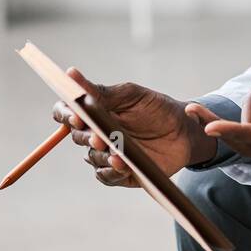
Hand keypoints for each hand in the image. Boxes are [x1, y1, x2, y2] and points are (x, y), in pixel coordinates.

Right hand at [52, 68, 212, 186]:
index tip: (74, 115)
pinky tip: (122, 165)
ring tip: (116, 153)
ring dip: (102, 155)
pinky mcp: (119, 173)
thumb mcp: (131, 95)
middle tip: (98, 137)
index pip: (66, 113)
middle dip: (87, 137)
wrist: (185, 132)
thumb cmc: (157, 109)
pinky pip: (107, 176)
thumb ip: (102, 91)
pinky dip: (112, 171)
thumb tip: (70, 75)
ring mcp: (107, 154)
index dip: (65, 114)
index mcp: (95, 112)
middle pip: (78, 136)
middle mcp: (96, 134)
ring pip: (92, 157)